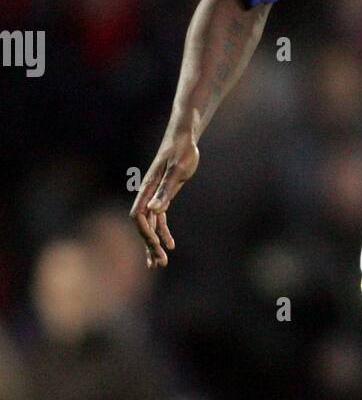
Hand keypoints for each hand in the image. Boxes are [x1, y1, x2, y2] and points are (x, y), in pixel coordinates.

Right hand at [130, 132, 199, 267]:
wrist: (184, 136)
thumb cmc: (183, 150)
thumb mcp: (178, 169)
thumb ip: (166, 190)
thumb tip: (155, 210)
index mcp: (148, 188)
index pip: (139, 215)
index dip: (146, 232)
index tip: (158, 245)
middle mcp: (148, 194)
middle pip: (143, 225)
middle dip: (149, 245)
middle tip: (159, 264)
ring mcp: (155, 195)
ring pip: (150, 225)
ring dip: (154, 244)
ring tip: (160, 262)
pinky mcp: (164, 195)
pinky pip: (159, 219)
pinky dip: (162, 232)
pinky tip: (169, 245)